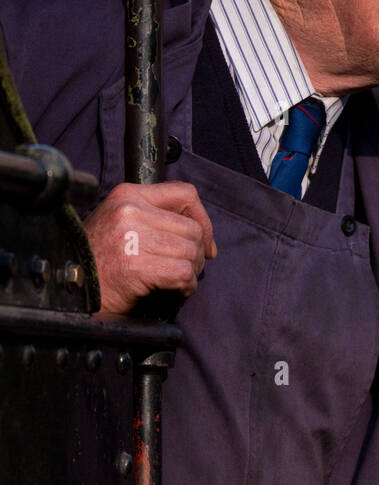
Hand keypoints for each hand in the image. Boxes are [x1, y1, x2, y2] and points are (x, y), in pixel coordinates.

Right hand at [83, 181, 216, 317]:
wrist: (68, 289)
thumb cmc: (98, 260)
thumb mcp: (121, 222)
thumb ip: (155, 216)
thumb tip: (201, 232)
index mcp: (127, 195)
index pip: (185, 194)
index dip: (203, 218)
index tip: (204, 241)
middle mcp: (129, 211)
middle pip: (191, 227)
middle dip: (197, 252)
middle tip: (188, 268)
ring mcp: (131, 237)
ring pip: (190, 251)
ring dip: (191, 271)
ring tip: (178, 280)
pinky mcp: (134, 265)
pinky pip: (181, 273)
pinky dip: (186, 286)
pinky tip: (175, 290)